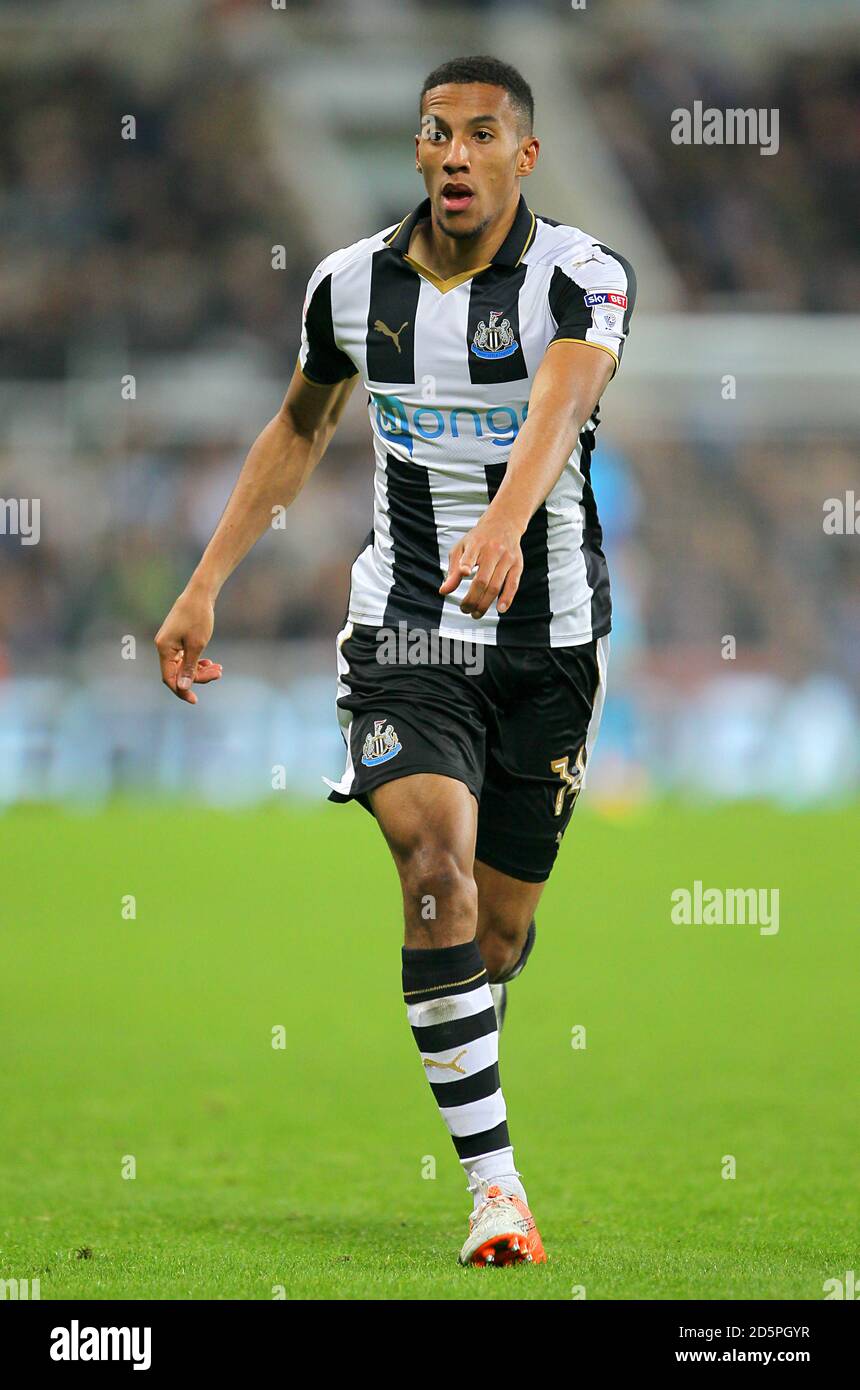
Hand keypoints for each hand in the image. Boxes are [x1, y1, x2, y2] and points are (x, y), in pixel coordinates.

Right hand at [154, 586, 221, 704]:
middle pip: (178, 672)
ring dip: (201, 670)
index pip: (169, 678)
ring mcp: (170, 643)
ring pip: (184, 666)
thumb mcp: (197, 645)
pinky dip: (198, 662)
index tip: (195, 700)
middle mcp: (163, 647)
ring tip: (219, 669)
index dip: (182, 690)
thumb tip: (182, 687)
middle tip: (219, 673)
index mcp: (164, 648)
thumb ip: (189, 668)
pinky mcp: (177, 639)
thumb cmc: (199, 617)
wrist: (200, 594)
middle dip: (199, 676)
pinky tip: (210, 663)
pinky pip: (185, 657)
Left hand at [439, 514, 523, 618]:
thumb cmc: (478, 539)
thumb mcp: (461, 548)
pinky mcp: (518, 565)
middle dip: (472, 599)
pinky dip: (507, 598)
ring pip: (496, 586)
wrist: (503, 523)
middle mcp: (493, 550)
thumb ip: (452, 570)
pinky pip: (513, 584)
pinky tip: (500, 609)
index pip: (470, 556)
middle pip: (482, 580)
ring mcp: (507, 558)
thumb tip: (444, 591)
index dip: (465, 564)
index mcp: (476, 544)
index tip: (463, 573)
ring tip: (475, 613)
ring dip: (485, 604)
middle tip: (465, 610)